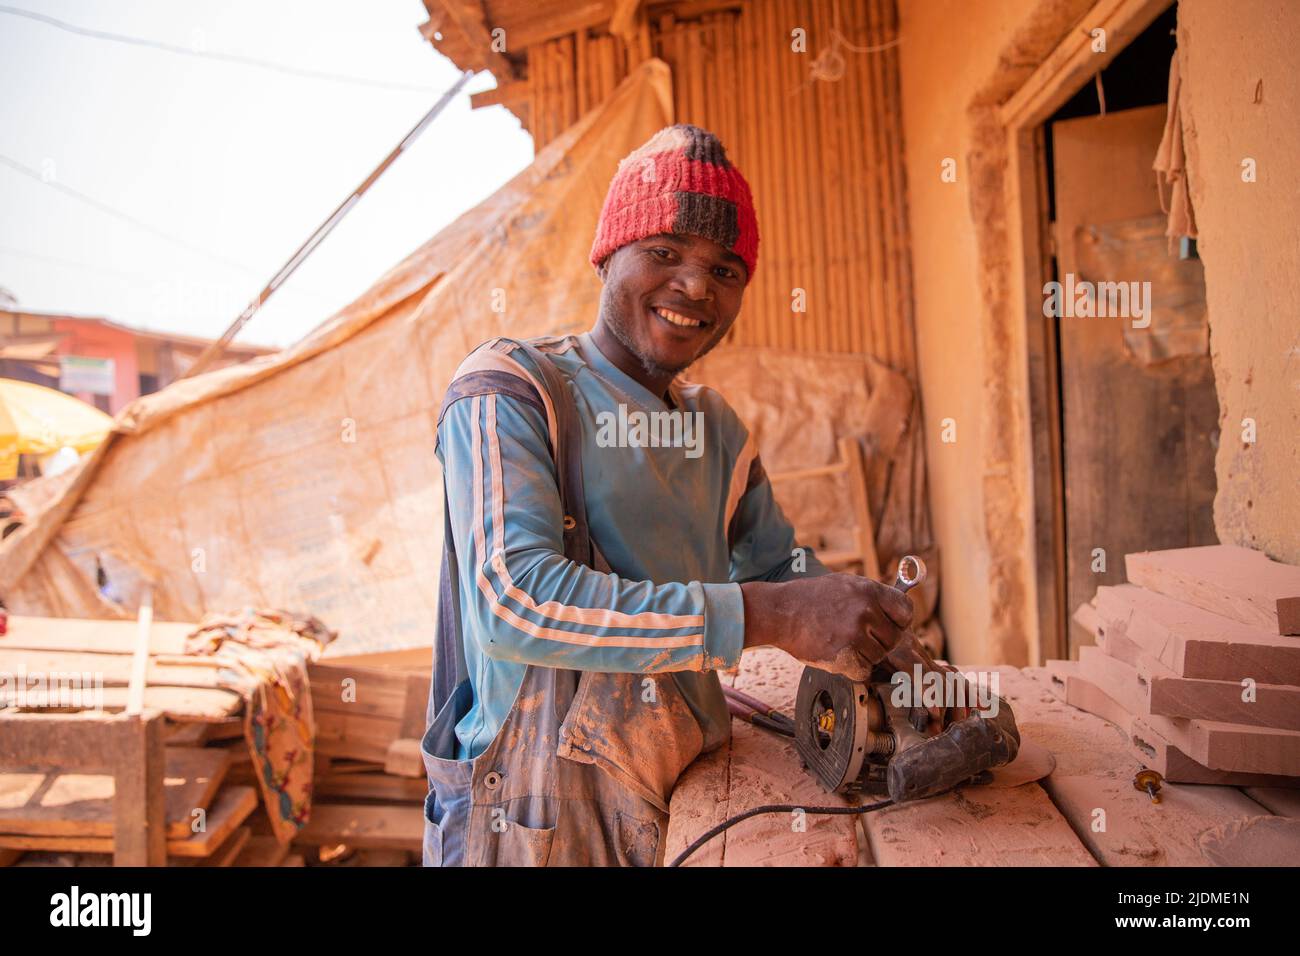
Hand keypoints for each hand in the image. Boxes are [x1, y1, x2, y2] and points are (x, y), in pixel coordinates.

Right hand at [740, 573, 913, 680]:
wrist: (780, 612)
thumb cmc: (811, 598)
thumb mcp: (845, 584)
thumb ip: (873, 596)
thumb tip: (899, 611)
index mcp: (870, 590)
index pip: (906, 611)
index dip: (899, 621)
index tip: (889, 625)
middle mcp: (866, 611)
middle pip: (895, 638)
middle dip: (880, 641)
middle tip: (858, 637)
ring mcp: (856, 634)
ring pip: (879, 656)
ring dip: (864, 655)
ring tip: (842, 642)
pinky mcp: (845, 656)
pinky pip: (864, 671)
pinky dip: (853, 668)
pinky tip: (836, 653)